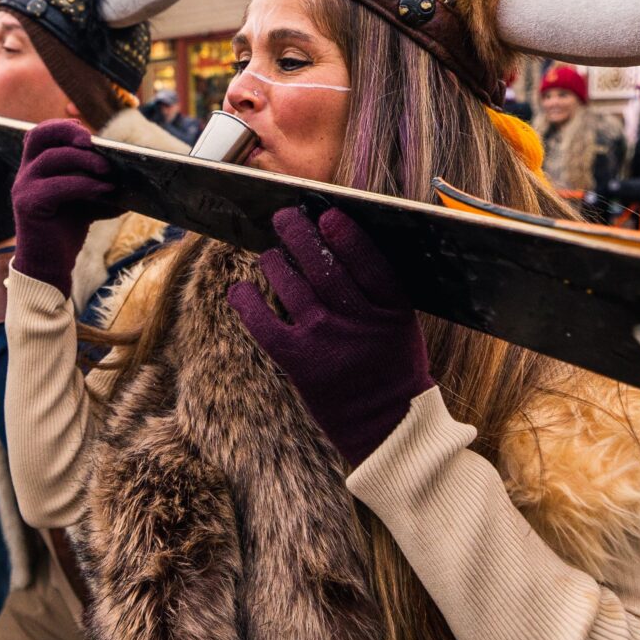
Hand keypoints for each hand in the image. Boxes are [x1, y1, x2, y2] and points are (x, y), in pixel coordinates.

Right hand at [10, 120, 121, 297]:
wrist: (50, 266)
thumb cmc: (67, 230)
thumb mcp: (86, 200)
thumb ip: (98, 182)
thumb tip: (132, 172)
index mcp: (35, 168)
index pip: (40, 133)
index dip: (62, 126)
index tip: (87, 133)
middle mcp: (25, 174)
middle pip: (39, 135)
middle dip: (67, 131)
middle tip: (94, 142)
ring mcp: (24, 188)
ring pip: (52, 158)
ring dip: (84, 160)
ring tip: (109, 172)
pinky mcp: (28, 205)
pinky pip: (57, 185)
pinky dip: (84, 184)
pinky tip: (104, 191)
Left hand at [228, 206, 432, 468]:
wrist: (388, 426)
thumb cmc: (391, 367)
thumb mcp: (400, 324)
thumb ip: (376, 288)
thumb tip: (337, 241)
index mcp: (391, 308)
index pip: (367, 258)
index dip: (345, 232)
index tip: (328, 213)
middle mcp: (358, 319)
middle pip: (323, 264)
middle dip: (299, 234)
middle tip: (284, 217)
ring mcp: (326, 339)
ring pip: (291, 285)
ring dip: (274, 262)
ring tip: (271, 256)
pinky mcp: (299, 361)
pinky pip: (264, 323)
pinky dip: (246, 303)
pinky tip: (238, 291)